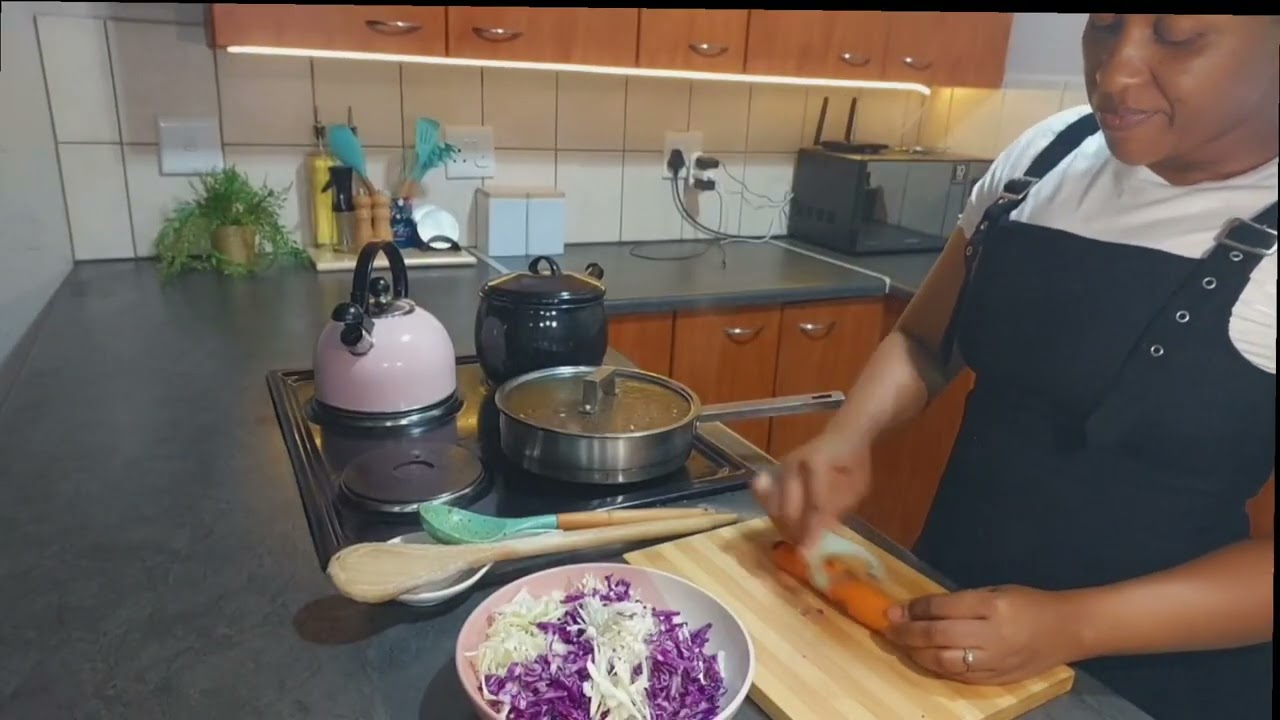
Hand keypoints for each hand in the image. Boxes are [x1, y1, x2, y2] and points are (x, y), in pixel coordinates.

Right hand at [751, 431, 871, 549]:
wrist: (842, 436)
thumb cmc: (853, 465)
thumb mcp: (855, 489)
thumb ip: (837, 508)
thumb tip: (819, 535)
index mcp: (816, 463)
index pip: (814, 504)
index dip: (811, 530)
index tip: (807, 554)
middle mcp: (792, 464)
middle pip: (788, 507)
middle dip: (794, 531)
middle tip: (803, 549)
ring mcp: (780, 467)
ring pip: (774, 505)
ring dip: (784, 525)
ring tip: (797, 538)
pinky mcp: (774, 472)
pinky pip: (768, 498)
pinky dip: (775, 514)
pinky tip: (786, 524)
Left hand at [882, 585, 1085, 684]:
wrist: (1068, 629)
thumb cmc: (1028, 603)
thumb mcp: (995, 591)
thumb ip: (960, 602)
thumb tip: (919, 609)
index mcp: (991, 605)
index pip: (942, 608)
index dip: (913, 609)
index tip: (893, 609)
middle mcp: (991, 634)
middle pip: (938, 635)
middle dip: (907, 633)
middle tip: (888, 628)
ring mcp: (995, 660)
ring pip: (944, 661)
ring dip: (917, 653)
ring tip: (901, 645)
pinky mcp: (998, 679)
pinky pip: (960, 676)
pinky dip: (937, 668)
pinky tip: (924, 660)